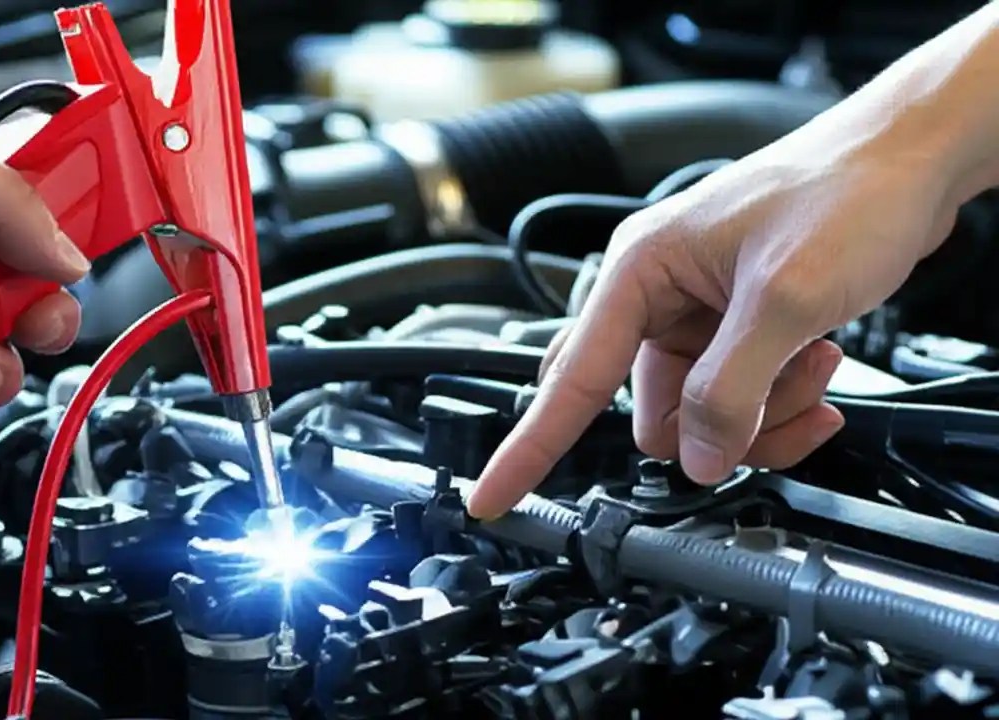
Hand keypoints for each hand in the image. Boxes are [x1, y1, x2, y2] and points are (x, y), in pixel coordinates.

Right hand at [467, 106, 972, 519]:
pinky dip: (779, 402)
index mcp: (638, 271)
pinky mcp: (735, 326)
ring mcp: (697, 314)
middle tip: (765, 411)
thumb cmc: (845, 189)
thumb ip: (730, 391)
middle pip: (649, 411)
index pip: (570, 378)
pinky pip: (736, 398)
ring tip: (812, 366)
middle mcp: (657, 294)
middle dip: (712, 428)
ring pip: (701, 414)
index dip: (528, 446)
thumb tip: (698, 458)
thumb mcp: (785, 298)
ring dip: (762, 412)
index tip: (492, 495)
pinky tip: (816, 367)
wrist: (912, 158)